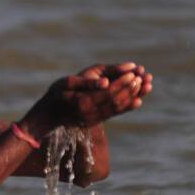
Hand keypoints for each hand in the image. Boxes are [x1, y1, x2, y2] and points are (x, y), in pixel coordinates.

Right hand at [22, 61, 152, 135]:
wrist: (49, 115)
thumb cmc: (56, 95)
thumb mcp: (66, 84)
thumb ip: (86, 83)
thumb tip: (105, 83)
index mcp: (85, 103)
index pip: (109, 92)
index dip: (123, 83)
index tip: (134, 73)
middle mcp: (92, 114)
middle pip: (117, 100)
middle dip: (132, 89)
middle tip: (143, 77)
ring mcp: (95, 119)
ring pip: (118, 108)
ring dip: (133, 97)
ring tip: (145, 86)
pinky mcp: (98, 121)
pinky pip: (115, 114)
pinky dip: (128, 107)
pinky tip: (138, 101)